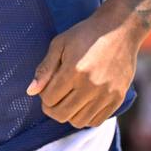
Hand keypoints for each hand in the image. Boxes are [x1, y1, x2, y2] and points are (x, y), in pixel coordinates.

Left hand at [27, 9, 138, 127]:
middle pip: (61, 114)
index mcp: (74, 70)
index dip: (43, 95)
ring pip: (78, 121)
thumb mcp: (60, 44)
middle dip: (52, 108)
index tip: (48, 86)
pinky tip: (84, 102)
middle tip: (54, 97)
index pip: (49, 99)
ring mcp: (106, 94)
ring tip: (70, 99)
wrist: (120, 29)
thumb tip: (30, 92)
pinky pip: (96, 121)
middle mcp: (91, 85)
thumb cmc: (86, 34)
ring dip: (69, 114)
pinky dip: (86, 116)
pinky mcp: (118, 98)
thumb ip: (45, 69)